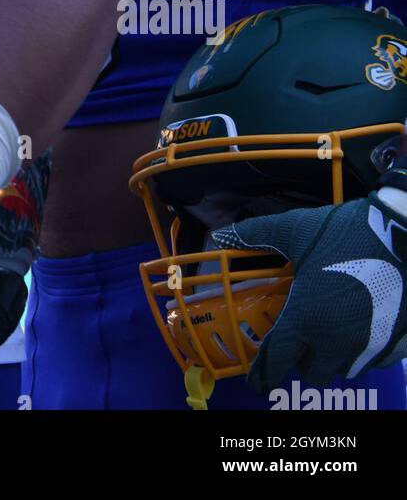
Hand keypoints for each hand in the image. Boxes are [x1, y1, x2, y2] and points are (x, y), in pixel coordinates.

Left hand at [212, 189, 406, 390]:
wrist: (402, 233)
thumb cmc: (344, 230)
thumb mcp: (293, 228)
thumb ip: (255, 235)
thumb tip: (220, 235)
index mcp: (306, 317)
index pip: (278, 360)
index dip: (264, 373)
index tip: (256, 381)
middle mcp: (336, 340)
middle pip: (312, 372)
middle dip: (302, 360)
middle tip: (300, 337)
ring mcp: (369, 346)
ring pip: (344, 370)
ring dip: (333, 357)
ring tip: (330, 329)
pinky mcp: (396, 344)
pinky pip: (374, 362)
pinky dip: (363, 352)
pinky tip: (361, 327)